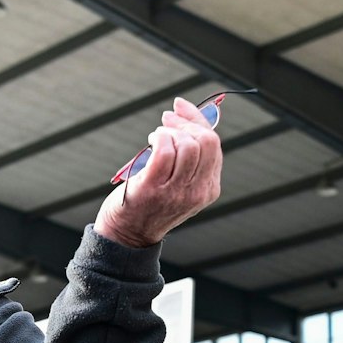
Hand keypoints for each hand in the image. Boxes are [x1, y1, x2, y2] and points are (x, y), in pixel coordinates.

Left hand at [94, 96, 223, 247]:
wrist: (128, 234)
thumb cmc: (151, 202)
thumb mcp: (180, 181)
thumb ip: (189, 154)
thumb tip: (184, 109)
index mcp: (209, 189)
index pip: (214, 145)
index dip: (197, 120)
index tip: (180, 108)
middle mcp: (197, 192)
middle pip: (207, 142)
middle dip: (185, 122)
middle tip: (167, 120)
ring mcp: (177, 192)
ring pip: (188, 145)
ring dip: (170, 131)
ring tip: (157, 136)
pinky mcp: (154, 189)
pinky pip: (165, 151)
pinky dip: (159, 138)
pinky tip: (152, 141)